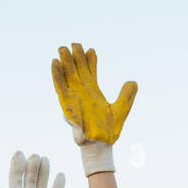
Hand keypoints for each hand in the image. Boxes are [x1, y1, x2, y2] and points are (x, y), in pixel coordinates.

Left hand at [0, 151, 65, 187]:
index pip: (16, 178)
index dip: (16, 165)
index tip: (19, 153)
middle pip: (29, 178)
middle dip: (31, 166)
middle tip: (35, 155)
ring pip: (41, 181)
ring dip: (43, 170)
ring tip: (44, 158)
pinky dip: (58, 183)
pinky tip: (60, 174)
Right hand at [51, 43, 136, 174]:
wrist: (100, 143)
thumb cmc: (108, 131)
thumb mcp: (121, 110)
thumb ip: (126, 96)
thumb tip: (133, 82)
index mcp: (94, 92)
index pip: (91, 72)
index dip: (91, 60)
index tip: (91, 50)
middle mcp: (82, 92)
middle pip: (78, 69)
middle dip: (76, 56)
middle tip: (75, 43)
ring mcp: (74, 96)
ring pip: (68, 74)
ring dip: (65, 62)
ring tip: (62, 48)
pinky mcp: (66, 102)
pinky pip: (60, 86)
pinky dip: (57, 74)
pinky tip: (55, 63)